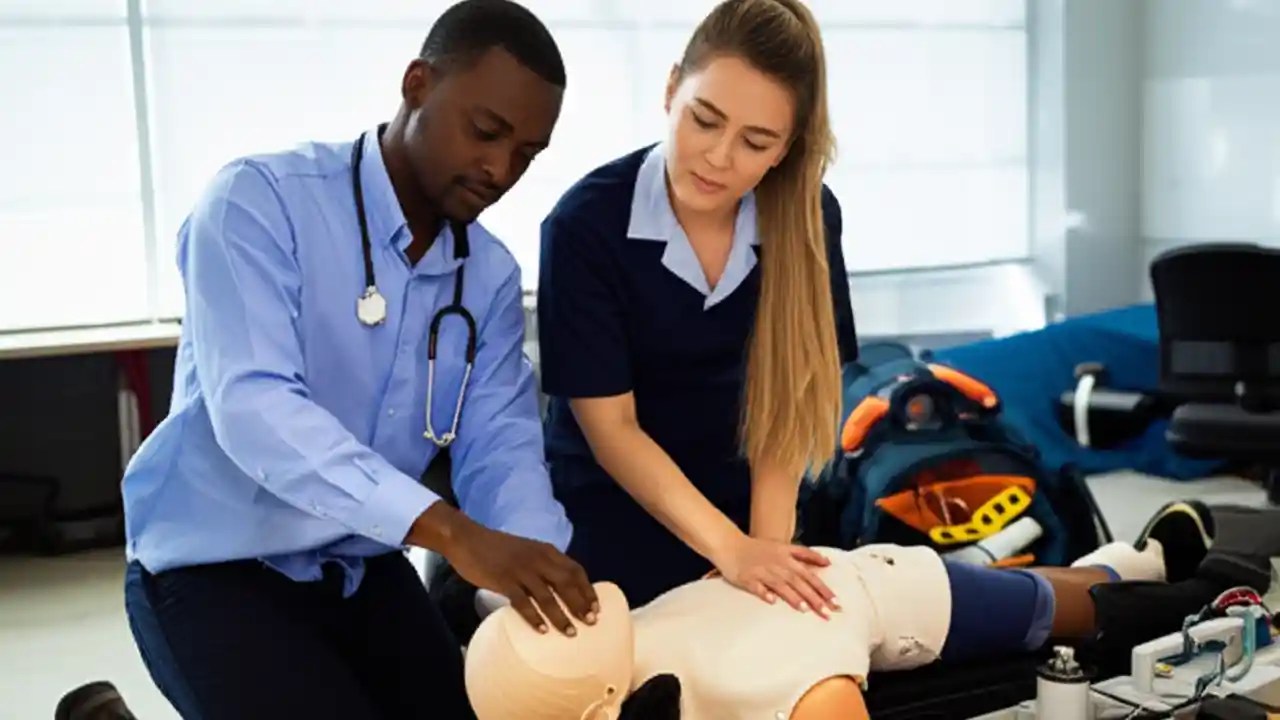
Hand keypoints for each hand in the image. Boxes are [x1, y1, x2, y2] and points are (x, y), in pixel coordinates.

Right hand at [422, 509, 598, 635]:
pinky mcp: (504, 580)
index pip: (575, 570)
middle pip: (566, 584)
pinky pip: (523, 602)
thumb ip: (543, 565)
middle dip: (581, 604)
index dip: (587, 589)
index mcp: (546, 551)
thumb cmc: (497, 548)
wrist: (468, 539)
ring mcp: (521, 569)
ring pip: (547, 596)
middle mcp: (538, 559)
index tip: (596, 607)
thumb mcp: (527, 551)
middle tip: (591, 623)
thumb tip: (560, 588)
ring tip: (570, 633)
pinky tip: (541, 630)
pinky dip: (533, 617)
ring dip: (561, 616)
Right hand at [713, 535, 840, 617]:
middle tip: (828, 612)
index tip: (836, 601)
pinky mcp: (747, 577)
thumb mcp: (784, 546)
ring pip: (780, 584)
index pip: (809, 574)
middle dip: (814, 597)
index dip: (822, 587)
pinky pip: (757, 586)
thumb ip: (805, 554)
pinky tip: (772, 601)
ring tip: (805, 609)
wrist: (731, 544)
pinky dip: (764, 593)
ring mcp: (762, 571)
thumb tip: (827, 563)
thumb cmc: (758, 548)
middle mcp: (778, 564)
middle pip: (799, 581)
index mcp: (787, 557)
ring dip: (793, 596)